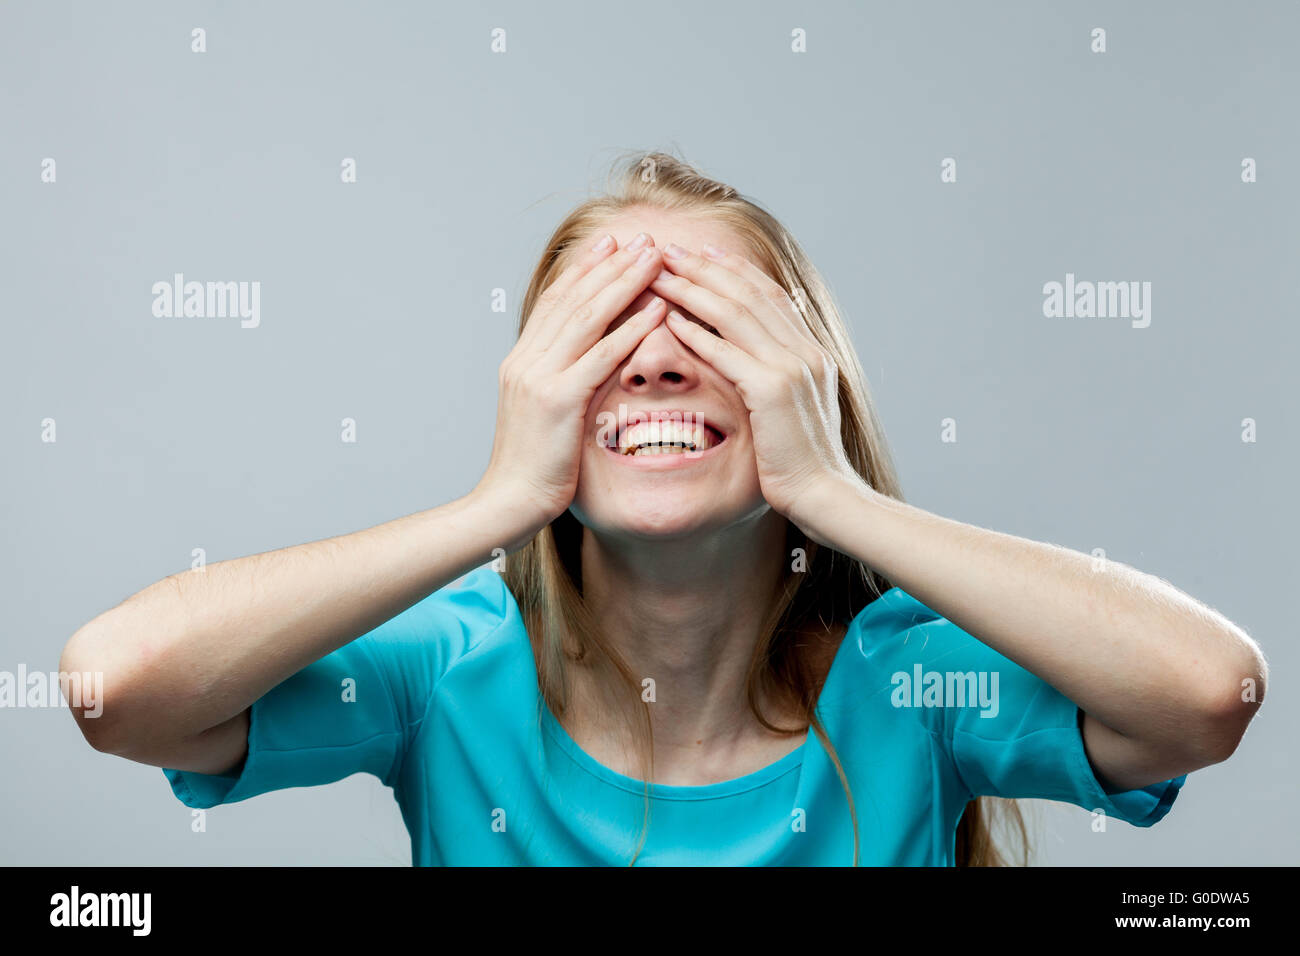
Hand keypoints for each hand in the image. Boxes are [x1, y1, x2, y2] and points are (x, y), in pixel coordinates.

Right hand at [474, 233, 667, 544]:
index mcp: (521, 362)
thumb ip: (559, 386)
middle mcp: (526, 361)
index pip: (556, 302)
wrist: (507, 504)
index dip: (586, 271)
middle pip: (574, 299)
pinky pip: (601, 356)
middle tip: (641, 238)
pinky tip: (657, 310)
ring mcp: (539, 378)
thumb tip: (584, 370)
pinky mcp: (557, 400)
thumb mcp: (542, 418)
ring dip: (625, 283)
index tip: (612, 246)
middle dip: (610, 265)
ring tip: (655, 258)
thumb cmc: (532, 470)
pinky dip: (631, 329)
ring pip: (587, 317)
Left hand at [649, 243, 862, 538]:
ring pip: (735, 314)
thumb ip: (780, 380)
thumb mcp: (796, 411)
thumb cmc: (805, 464)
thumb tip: (760, 362)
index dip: (734, 270)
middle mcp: (805, 352)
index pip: (770, 295)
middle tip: (669, 249)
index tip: (703, 252)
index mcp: (812, 352)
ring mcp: (791, 369)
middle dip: (705, 267)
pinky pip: (727, 353)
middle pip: (749, 294)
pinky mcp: (772, 391)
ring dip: (693, 289)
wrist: (825, 496)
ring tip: (660, 274)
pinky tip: (670, 321)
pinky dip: (697, 334)